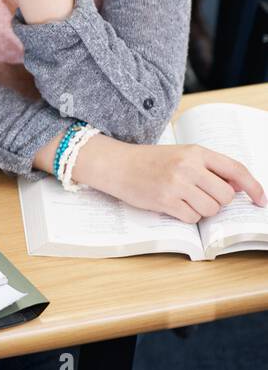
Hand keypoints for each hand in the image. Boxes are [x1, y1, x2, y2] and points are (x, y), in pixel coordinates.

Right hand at [72, 135, 267, 221]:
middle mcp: (188, 166)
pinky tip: (172, 205)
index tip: (261, 200)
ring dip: (202, 210)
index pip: (236, 170)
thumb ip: (208, 168)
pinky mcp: (165, 200)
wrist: (116, 164)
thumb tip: (237, 187)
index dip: (254, 187)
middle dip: (217, 201)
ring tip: (184, 200)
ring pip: (210, 209)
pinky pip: (192, 217)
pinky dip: (186, 216)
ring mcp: (176, 184)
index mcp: (196, 152)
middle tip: (201, 197)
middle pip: (225, 195)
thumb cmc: (149, 161)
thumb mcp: (181, 155)